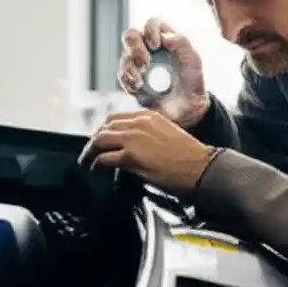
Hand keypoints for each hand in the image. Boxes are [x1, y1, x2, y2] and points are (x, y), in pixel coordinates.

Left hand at [79, 109, 216, 196]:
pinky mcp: (131, 156)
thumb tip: (129, 148)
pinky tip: (96, 169)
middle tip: (88, 152)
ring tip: (86, 162)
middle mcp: (139, 123)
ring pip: (100, 140)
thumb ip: (147, 136)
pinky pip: (105, 158)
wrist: (201, 167)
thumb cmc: (188, 157)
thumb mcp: (166, 135)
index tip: (99, 139)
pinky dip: (97, 164)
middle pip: (105, 127)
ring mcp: (134, 138)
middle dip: (93, 140)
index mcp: (148, 116)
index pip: (116, 118)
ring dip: (90, 151)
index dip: (103, 129)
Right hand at [118, 18, 209, 127]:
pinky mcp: (132, 80)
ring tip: (141, 81)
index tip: (156, 45)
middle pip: (131, 36)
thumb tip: (165, 35)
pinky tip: (137, 87)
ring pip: (124, 56)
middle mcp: (149, 49)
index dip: (150, 30)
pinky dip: (127, 80)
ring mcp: (138, 65)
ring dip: (130, 67)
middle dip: (134, 47)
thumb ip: (182, 44)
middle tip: (145, 63)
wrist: (187, 110)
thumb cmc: (193, 82)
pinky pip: (122, 75)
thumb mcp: (194, 62)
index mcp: (165, 40)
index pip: (152, 24)